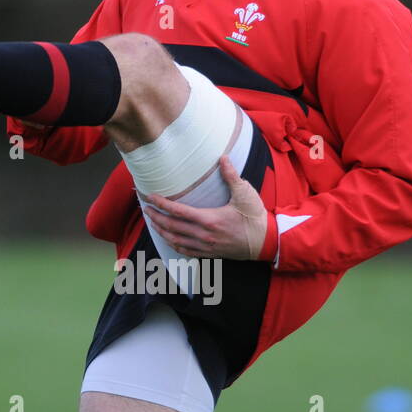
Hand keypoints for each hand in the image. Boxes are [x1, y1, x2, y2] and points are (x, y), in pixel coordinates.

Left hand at [141, 156, 268, 260]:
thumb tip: (223, 158)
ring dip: (161, 231)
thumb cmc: (255, 217)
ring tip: (152, 222)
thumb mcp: (245, 194)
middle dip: (156, 217)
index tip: (150, 197)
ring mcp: (206, 246)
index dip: (161, 204)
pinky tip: (168, 239)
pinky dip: (173, 245)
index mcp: (210, 219)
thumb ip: (232, 176)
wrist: (265, 242)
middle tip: (146, 209)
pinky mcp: (210, 253)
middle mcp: (204, 235)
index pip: (178, 211)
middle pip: (172, 226)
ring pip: (176, 240)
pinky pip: (186, 251)